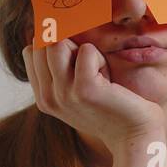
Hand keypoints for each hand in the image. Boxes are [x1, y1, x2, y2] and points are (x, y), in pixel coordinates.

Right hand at [25, 39, 163, 154]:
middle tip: (92, 72)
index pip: (31, 51)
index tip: (77, 68)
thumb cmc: (111, 109)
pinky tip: (108, 80)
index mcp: (43, 98)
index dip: (55, 48)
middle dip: (69, 48)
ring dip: (83, 51)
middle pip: (43, 44)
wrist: (134, 136)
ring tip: (99, 74)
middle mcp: (48, 98)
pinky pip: (86, 50)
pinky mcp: (85, 89)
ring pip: (57, 43)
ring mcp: (63, 94)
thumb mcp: (75, 91)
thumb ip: (58, 70)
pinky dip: (100, 57)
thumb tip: (49, 31)